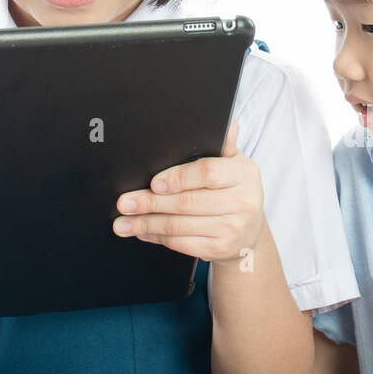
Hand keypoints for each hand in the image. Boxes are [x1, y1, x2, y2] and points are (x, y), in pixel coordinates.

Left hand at [113, 120, 265, 266]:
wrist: (248, 233)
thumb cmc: (234, 192)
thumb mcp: (234, 165)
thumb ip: (224, 146)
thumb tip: (228, 125)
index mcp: (245, 173)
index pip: (207, 173)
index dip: (177, 178)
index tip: (153, 183)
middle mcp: (243, 201)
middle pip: (187, 202)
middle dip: (150, 203)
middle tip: (125, 202)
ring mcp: (233, 228)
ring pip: (179, 225)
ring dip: (146, 223)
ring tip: (124, 222)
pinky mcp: (221, 249)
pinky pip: (182, 243)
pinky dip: (158, 237)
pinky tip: (144, 232)